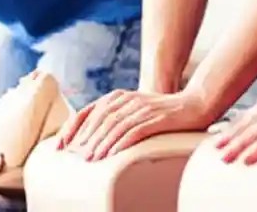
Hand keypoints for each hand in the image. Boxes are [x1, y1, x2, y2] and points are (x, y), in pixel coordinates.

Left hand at [56, 89, 213, 159]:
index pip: (88, 111)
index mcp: (118, 97)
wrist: (195, 104)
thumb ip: (117, 119)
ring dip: (101, 143)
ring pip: (114, 126)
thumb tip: (94, 141)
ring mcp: (142, 107)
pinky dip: (122, 142)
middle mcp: (127, 99)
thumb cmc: (165, 112)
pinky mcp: (156, 117)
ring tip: (92, 159)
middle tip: (77, 157)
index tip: (62, 145)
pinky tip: (114, 153)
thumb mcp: (136, 111)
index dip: (73, 128)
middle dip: (86, 139)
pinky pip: (135, 131)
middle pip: (99, 119)